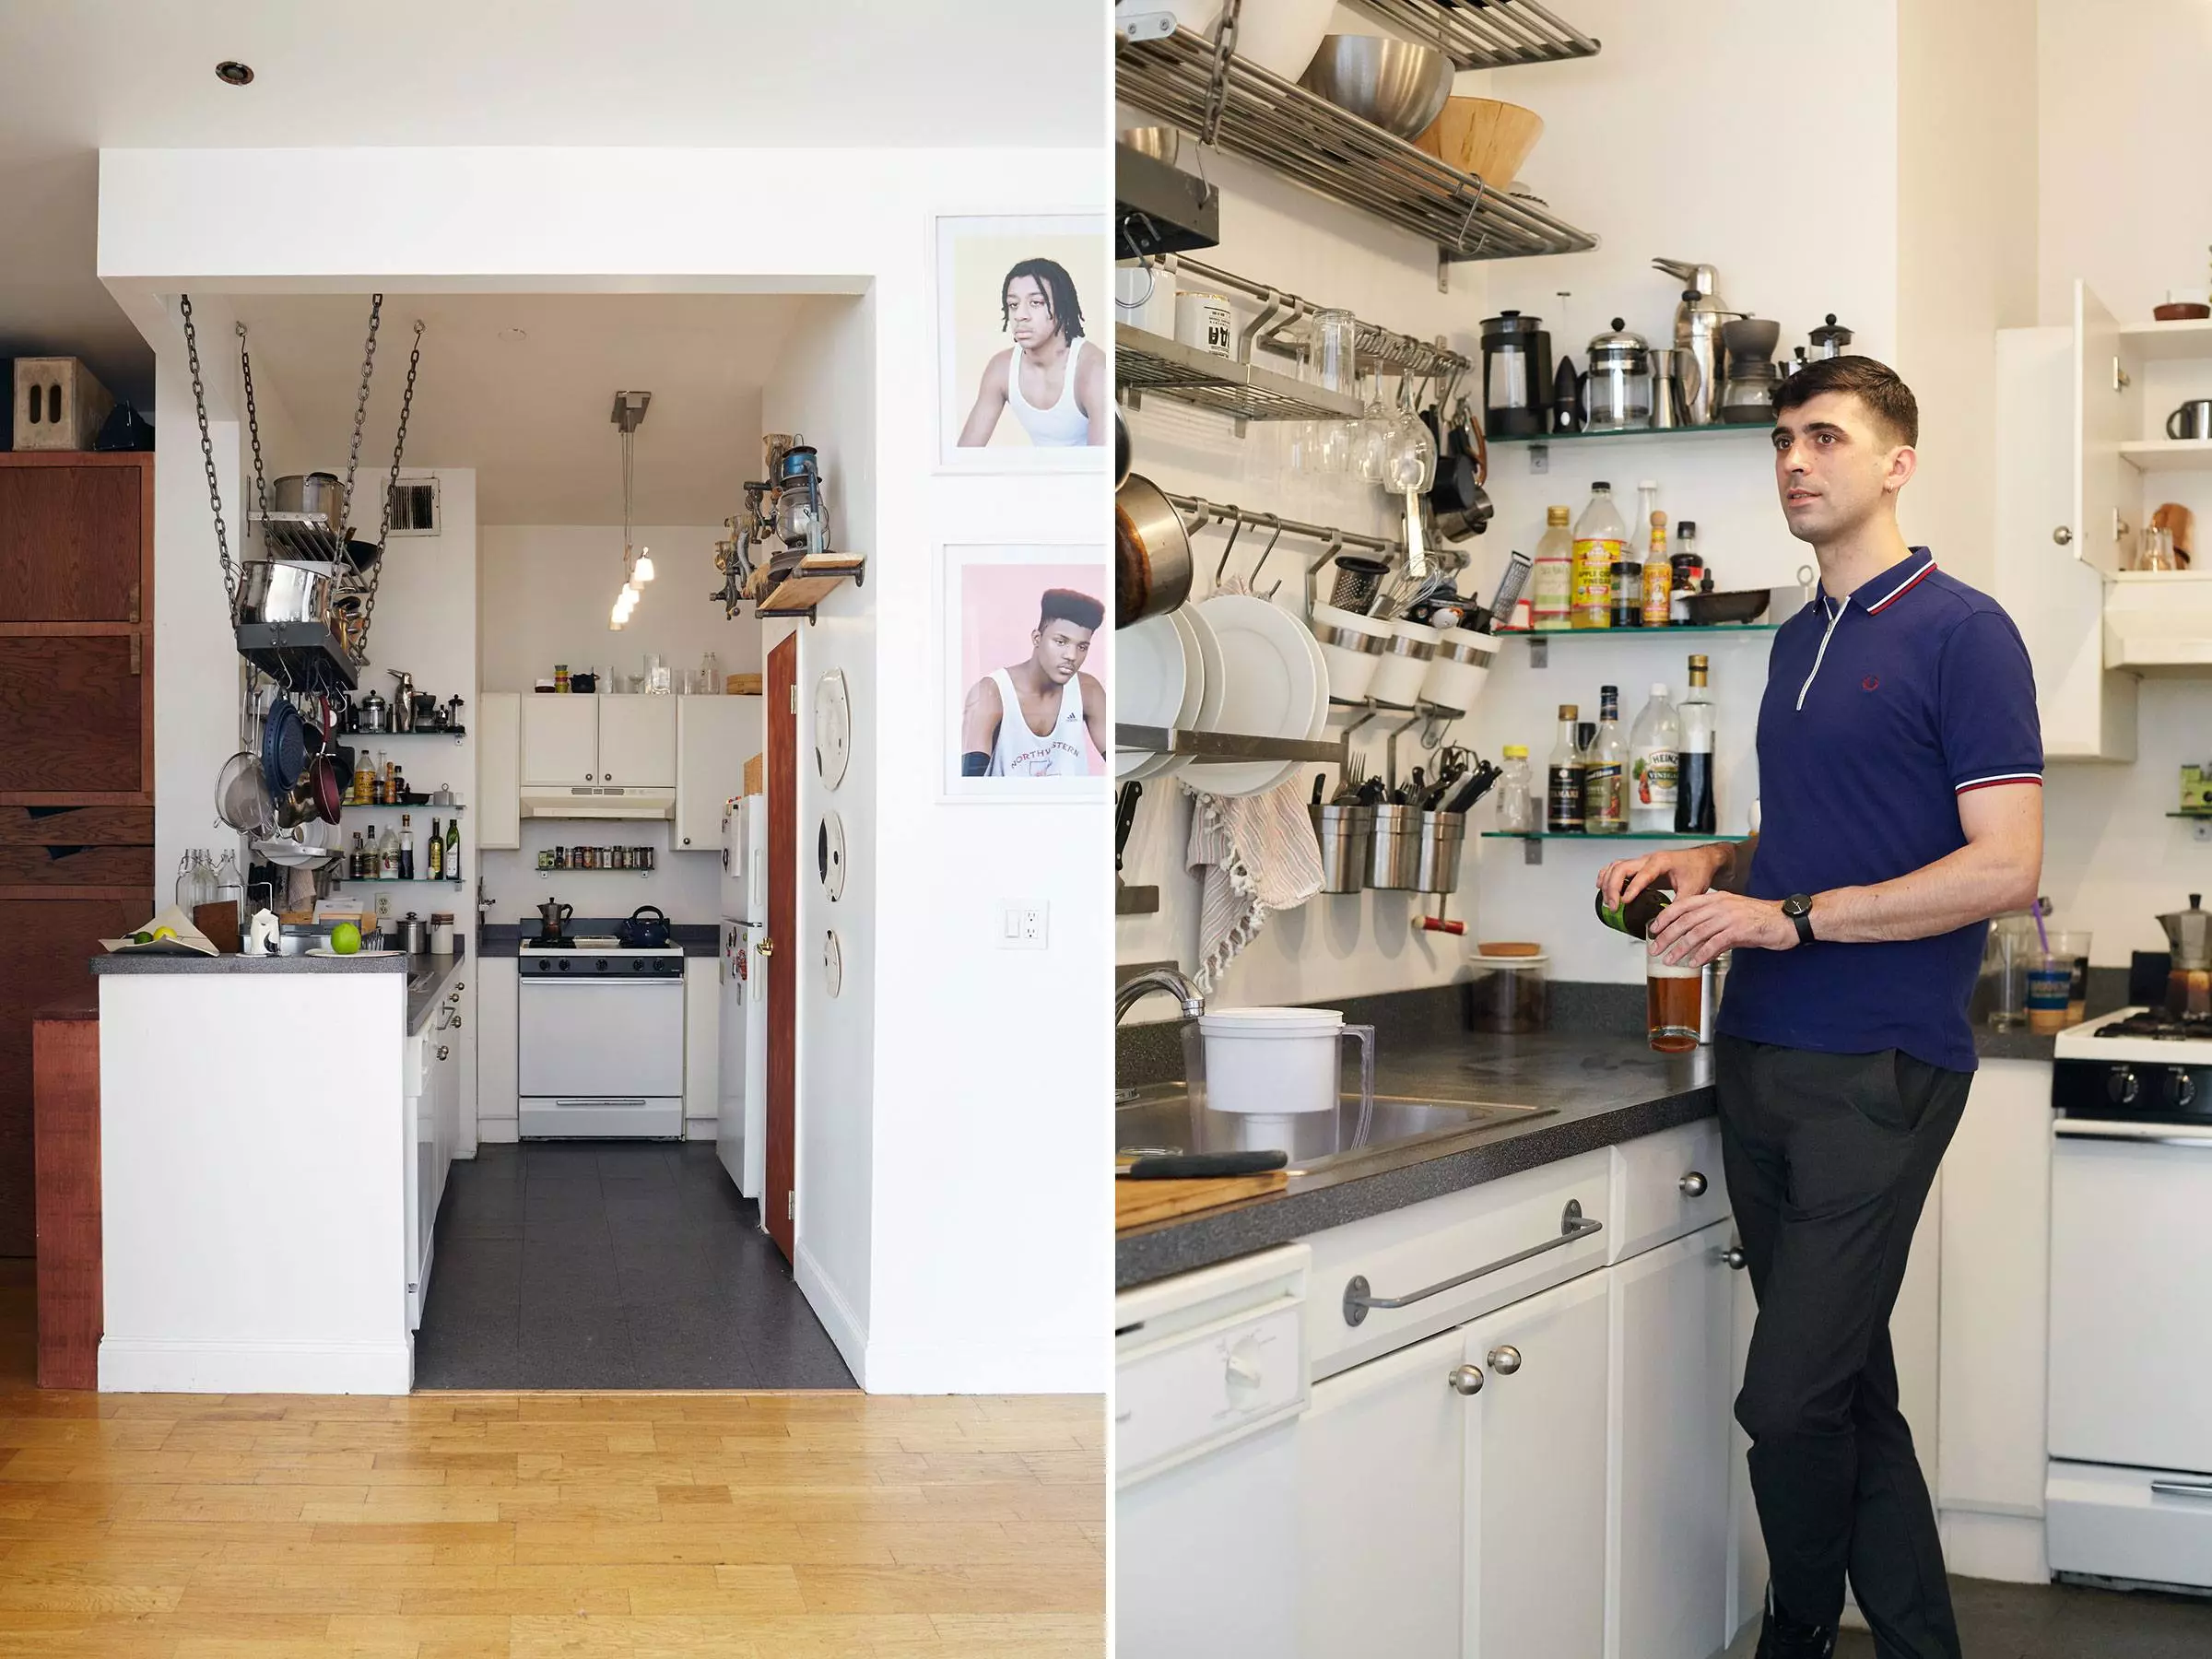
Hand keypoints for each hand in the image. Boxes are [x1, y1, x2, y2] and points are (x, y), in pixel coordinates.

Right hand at [1597, 842, 1731, 908]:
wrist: (1702, 860)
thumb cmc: (1698, 871)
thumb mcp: (1693, 890)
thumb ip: (1679, 907)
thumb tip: (1665, 925)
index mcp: (1661, 862)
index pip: (1642, 875)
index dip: (1631, 888)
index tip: (1624, 902)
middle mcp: (1648, 859)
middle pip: (1621, 868)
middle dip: (1613, 887)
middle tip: (1614, 907)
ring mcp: (1642, 861)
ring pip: (1616, 866)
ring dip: (1608, 882)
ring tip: (1608, 902)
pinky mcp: (1639, 866)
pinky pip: (1617, 867)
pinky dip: (1607, 875)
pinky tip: (1601, 886)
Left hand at [1648, 890, 1795, 965]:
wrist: (1787, 920)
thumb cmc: (1761, 918)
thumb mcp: (1733, 914)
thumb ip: (1713, 923)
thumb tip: (1695, 940)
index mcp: (1716, 898)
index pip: (1683, 904)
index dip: (1665, 917)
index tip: (1653, 929)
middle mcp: (1720, 905)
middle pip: (1685, 920)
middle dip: (1666, 935)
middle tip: (1655, 948)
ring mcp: (1729, 917)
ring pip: (1696, 933)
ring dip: (1680, 948)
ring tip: (1670, 959)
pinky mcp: (1739, 930)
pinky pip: (1714, 944)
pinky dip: (1701, 954)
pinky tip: (1693, 963)